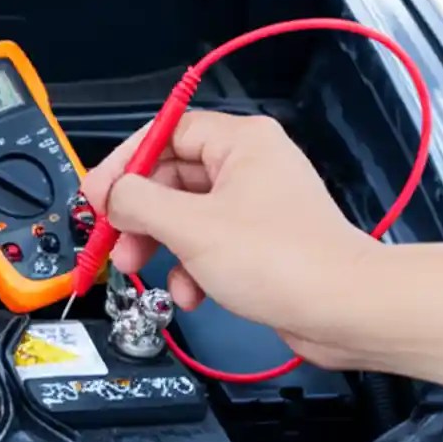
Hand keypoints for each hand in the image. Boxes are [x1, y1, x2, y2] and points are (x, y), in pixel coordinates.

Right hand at [81, 111, 389, 369]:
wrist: (343, 310)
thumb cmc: (287, 261)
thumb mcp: (190, 226)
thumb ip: (138, 203)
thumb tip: (112, 195)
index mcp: (241, 143)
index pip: (165, 132)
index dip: (125, 162)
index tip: (99, 192)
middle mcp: (250, 167)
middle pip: (170, 177)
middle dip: (138, 213)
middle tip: (113, 236)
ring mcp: (256, 206)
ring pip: (185, 215)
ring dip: (160, 245)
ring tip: (142, 267)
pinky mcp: (260, 244)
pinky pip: (207, 245)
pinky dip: (190, 268)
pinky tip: (190, 291)